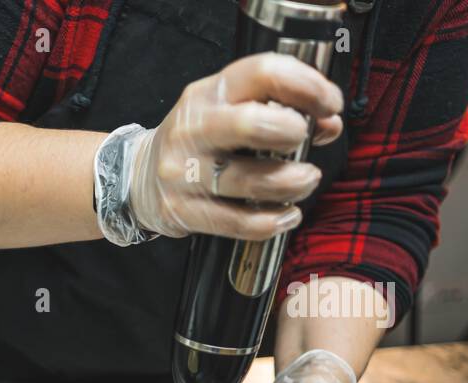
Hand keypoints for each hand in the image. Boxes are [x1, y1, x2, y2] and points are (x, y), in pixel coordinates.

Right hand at [127, 52, 343, 239]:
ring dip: (292, 183)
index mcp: (209, 93)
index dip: (307, 86)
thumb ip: (279, 108)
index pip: (262, 73)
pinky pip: (237, 223)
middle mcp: (193, 129)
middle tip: (305, 141)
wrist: (138, 177)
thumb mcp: (229, 110)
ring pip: (250, 181)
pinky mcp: (183, 211)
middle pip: (251, 124)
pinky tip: (286, 216)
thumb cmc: (200, 141)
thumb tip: (328, 124)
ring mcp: (184, 173)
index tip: (329, 104)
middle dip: (293, 132)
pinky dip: (271, 222)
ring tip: (305, 181)